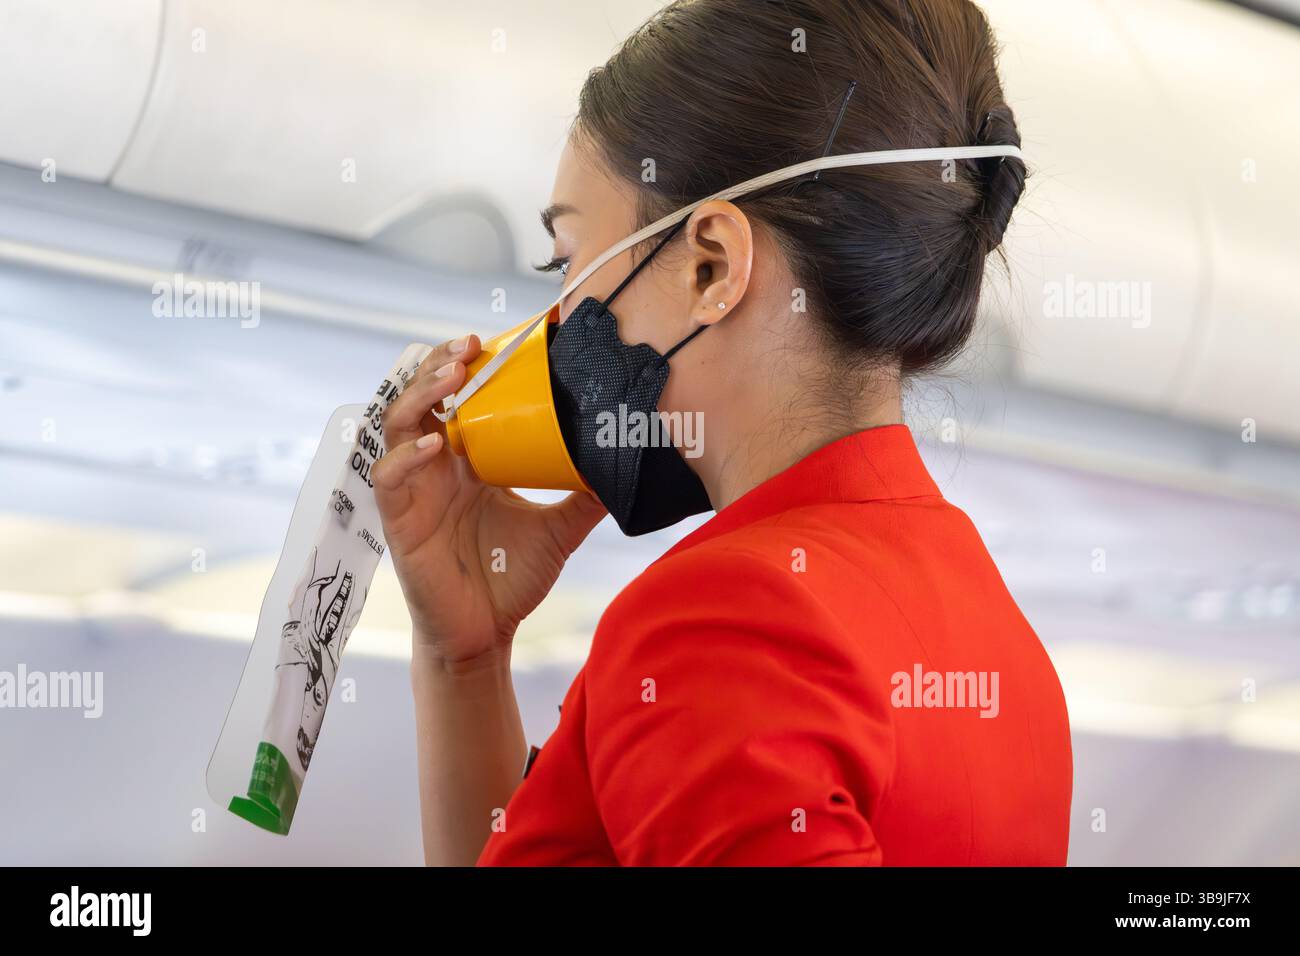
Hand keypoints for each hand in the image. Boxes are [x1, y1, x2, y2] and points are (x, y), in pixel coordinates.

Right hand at [372, 334, 606, 667]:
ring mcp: (414, 491)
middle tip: (469, 345)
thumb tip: (630, 463)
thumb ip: (586, 496)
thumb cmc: (510, 579)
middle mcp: (435, 467)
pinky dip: (407, 457)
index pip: (456, 398)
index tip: (493, 339)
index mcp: (467, 460)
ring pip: (397, 426)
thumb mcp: (559, 529)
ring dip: (418, 396)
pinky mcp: (398, 522)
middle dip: (438, 366)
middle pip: (421, 398)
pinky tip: (436, 444)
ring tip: (450, 376)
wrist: (486, 635)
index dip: (464, 365)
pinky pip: (388, 478)